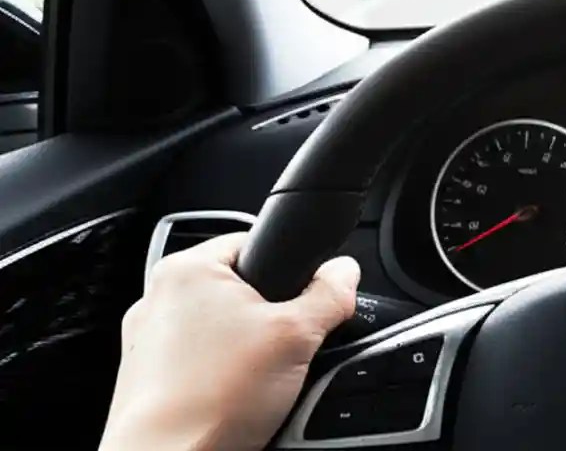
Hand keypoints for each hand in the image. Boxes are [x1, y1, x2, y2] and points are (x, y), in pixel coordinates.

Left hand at [99, 233, 359, 450]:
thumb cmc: (212, 400)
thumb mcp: (297, 337)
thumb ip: (330, 295)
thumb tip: (344, 273)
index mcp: (188, 269)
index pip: (254, 242)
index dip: (291, 269)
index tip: (305, 299)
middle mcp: (157, 297)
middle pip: (239, 290)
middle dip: (268, 317)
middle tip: (284, 346)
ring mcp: (145, 341)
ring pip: (218, 330)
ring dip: (244, 349)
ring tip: (257, 379)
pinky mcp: (145, 378)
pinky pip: (198, 362)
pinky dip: (219, 376)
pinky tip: (234, 398)